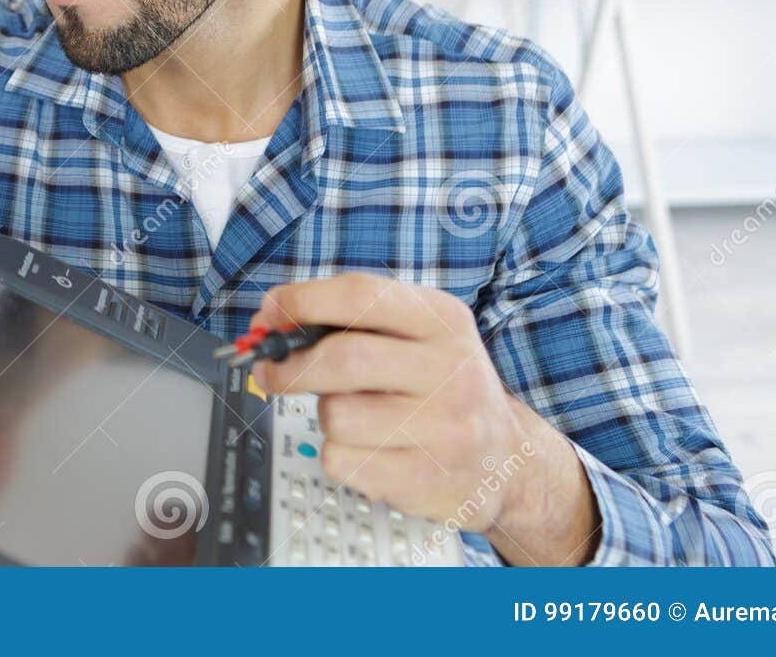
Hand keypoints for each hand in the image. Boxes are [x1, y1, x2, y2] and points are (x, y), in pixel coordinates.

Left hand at [248, 274, 543, 536]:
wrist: (506, 463)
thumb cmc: (443, 390)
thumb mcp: (419, 337)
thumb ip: (353, 322)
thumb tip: (274, 320)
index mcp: (443, 320)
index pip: (361, 295)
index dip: (303, 301)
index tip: (270, 314)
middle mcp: (452, 370)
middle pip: (345, 358)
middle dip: (291, 366)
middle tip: (269, 373)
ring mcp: (445, 429)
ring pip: (337, 415)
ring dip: (325, 417)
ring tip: (354, 417)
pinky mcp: (427, 480)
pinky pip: (343, 462)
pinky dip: (338, 457)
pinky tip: (370, 451)